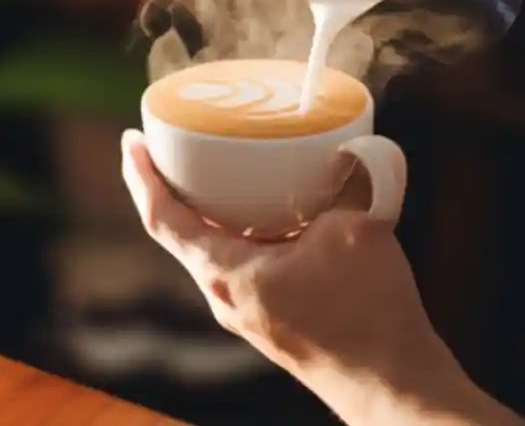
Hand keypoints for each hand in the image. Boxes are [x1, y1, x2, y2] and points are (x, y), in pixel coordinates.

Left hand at [120, 130, 523, 424]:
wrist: (392, 383)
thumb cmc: (367, 315)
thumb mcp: (354, 230)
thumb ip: (344, 184)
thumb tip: (345, 151)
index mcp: (227, 275)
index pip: (162, 219)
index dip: (140, 177)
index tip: (131, 141)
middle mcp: (224, 298)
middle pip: (178, 235)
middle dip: (169, 188)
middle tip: (172, 144)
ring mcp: (246, 314)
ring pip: (210, 252)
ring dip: (206, 212)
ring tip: (215, 171)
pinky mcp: (271, 320)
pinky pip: (240, 267)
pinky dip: (238, 234)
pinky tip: (265, 214)